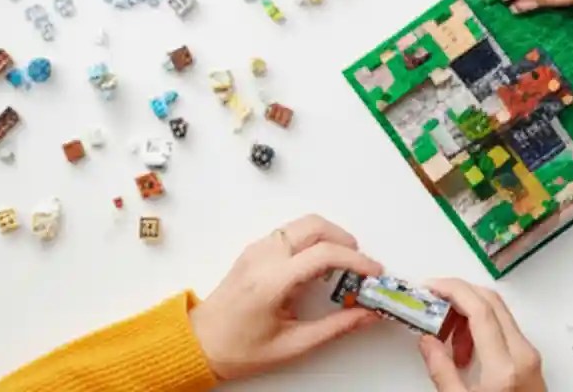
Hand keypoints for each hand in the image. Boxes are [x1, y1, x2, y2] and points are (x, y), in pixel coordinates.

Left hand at [189, 215, 382, 381]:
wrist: (199, 343)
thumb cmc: (237, 348)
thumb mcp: (293, 346)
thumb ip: (335, 327)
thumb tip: (365, 315)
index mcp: (271, 281)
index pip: (324, 254)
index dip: (356, 261)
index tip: (373, 272)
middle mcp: (263, 258)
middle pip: (316, 226)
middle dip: (345, 241)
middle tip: (360, 266)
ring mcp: (257, 250)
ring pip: (303, 224)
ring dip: (329, 238)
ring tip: (341, 268)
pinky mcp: (255, 250)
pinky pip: (291, 233)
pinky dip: (312, 241)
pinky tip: (318, 267)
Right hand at [418, 279, 544, 391]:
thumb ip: (442, 372)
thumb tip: (428, 342)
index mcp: (505, 368)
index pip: (480, 309)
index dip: (453, 290)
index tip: (432, 286)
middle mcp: (523, 355)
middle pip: (491, 303)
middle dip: (459, 295)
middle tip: (434, 301)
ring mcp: (530, 356)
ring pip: (498, 314)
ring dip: (468, 315)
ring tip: (447, 341)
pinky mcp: (530, 361)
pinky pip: (503, 330)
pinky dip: (481, 329)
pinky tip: (464, 351)